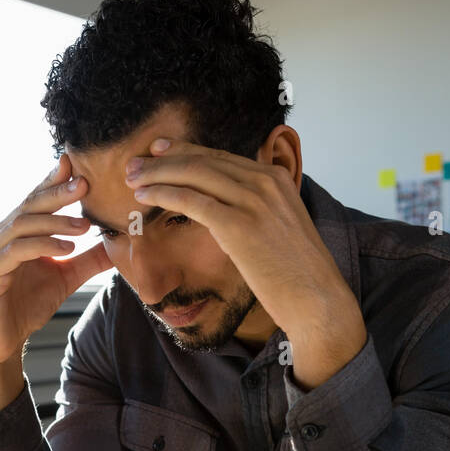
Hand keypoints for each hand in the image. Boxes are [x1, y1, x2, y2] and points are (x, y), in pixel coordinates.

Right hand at [0, 154, 108, 373]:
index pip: (36, 199)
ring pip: (24, 225)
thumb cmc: (27, 306)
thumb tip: (119, 244)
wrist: (2, 341)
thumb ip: (88, 259)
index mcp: (14, 231)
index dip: (54, 180)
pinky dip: (43, 246)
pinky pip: (17, 251)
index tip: (76, 164)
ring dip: (56, 221)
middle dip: (58, 192)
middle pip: (30, 204)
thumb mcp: (65, 277)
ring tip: (84, 225)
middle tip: (85, 183)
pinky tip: (67, 248)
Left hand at [125, 138, 366, 386]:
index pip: (221, 157)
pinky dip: (164, 194)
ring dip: (157, 175)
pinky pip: (192, 201)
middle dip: (164, 160)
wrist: (317, 299)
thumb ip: (258, 211)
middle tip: (135, 163)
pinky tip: (144, 197)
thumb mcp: (280, 228)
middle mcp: (265, 182)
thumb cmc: (297, 274)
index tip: (161, 151)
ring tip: (132, 179)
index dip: (186, 151)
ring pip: (194, 175)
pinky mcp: (238, 225)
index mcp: (276, 178)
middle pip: (204, 160)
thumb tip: (228, 213)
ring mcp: (252, 201)